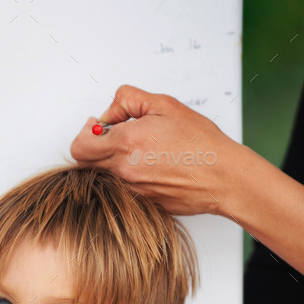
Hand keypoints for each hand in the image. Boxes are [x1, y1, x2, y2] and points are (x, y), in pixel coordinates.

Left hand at [70, 85, 242, 215]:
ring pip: (104, 176)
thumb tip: (110, 112)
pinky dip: (129, 177)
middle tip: (114, 135)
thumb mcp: (164, 104)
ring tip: (138, 150)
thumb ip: (128, 100)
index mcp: (125, 143)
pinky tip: (150, 167)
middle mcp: (124, 170)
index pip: (79, 146)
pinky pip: (124, 189)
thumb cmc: (201, 143)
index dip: (84, 133)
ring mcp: (132, 190)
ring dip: (112, 162)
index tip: (97, 126)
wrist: (224, 177)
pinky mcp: (143, 203)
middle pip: (86, 163)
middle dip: (94, 147)